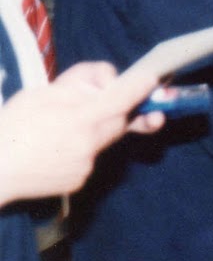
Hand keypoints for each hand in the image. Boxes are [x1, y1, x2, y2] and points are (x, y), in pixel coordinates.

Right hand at [0, 62, 163, 206]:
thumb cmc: (10, 127)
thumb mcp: (39, 94)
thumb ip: (76, 86)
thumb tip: (105, 84)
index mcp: (76, 119)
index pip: (119, 100)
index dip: (138, 89)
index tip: (151, 79)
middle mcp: (86, 144)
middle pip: (117, 122)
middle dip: (114, 111)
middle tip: (92, 107)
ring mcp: (84, 165)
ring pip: (102, 141)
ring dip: (91, 131)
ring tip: (57, 131)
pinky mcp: (78, 181)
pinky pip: (88, 159)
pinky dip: (79, 150)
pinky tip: (53, 150)